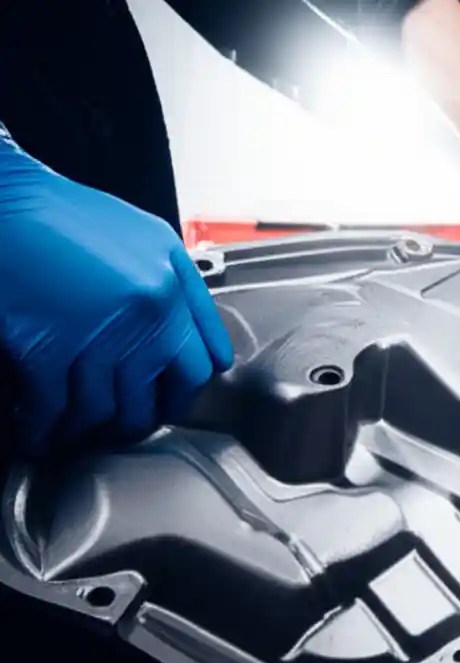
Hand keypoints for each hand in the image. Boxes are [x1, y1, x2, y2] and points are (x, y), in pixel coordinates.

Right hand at [1, 130, 233, 454]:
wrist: (1, 201)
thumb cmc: (64, 215)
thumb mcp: (146, 238)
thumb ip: (176, 285)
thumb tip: (186, 334)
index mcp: (173, 283)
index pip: (206, 360)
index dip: (186, 387)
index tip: (172, 396)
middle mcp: (146, 312)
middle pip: (166, 394)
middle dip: (146, 416)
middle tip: (129, 423)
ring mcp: (98, 334)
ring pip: (108, 410)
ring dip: (90, 429)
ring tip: (78, 432)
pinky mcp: (45, 350)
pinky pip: (53, 410)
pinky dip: (45, 429)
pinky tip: (41, 432)